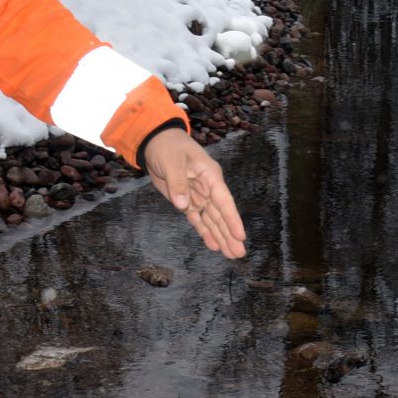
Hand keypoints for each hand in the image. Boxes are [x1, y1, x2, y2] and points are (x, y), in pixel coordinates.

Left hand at [143, 126, 245, 259]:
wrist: (157, 142)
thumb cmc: (168, 147)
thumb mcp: (172, 162)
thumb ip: (178, 183)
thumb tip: (183, 206)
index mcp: (210, 176)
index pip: (224, 201)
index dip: (232, 219)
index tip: (240, 236)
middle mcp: (208, 189)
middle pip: (221, 215)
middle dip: (230, 235)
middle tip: (239, 254)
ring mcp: (198, 196)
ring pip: (212, 220)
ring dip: (220, 237)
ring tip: (232, 255)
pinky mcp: (187, 201)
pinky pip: (198, 219)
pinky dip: (205, 232)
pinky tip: (214, 246)